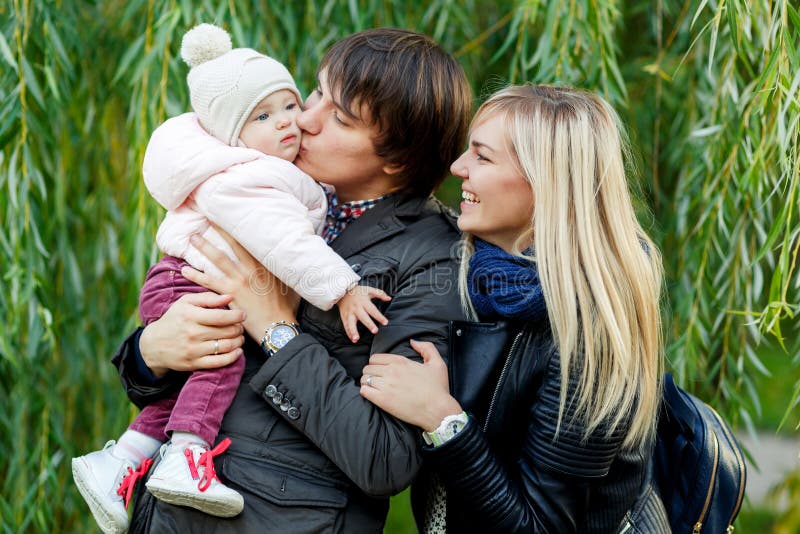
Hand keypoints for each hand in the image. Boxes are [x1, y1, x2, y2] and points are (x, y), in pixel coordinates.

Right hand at [139, 292, 245, 375]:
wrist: (153, 344)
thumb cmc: (173, 319)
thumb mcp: (186, 303)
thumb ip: (208, 298)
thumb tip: (229, 297)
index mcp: (191, 316)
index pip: (221, 316)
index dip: (237, 316)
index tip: (242, 314)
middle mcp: (192, 333)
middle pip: (227, 331)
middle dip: (239, 328)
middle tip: (240, 326)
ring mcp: (193, 350)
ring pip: (226, 346)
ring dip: (238, 341)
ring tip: (239, 337)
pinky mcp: (194, 364)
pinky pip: (219, 362)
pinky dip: (233, 357)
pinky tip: (237, 351)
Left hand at [180, 226, 299, 340]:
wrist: (278, 326)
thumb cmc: (284, 307)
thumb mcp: (288, 284)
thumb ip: (283, 272)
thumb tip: (288, 262)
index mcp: (265, 265)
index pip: (249, 242)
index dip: (238, 230)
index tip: (229, 219)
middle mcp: (252, 269)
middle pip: (232, 245)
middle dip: (218, 231)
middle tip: (205, 220)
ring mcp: (240, 281)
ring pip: (218, 260)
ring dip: (204, 248)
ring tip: (192, 238)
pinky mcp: (230, 294)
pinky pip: (209, 282)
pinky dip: (196, 275)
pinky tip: (185, 270)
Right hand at [337, 285, 391, 342]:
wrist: (342, 291)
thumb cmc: (357, 291)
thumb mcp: (369, 289)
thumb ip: (380, 294)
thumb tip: (389, 298)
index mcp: (364, 302)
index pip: (373, 310)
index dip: (379, 316)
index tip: (385, 322)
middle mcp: (356, 308)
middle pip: (363, 317)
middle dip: (369, 324)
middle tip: (375, 331)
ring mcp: (349, 313)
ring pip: (351, 323)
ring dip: (353, 331)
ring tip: (356, 338)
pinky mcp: (344, 317)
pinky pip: (346, 326)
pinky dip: (349, 333)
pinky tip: (353, 339)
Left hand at [360, 340, 461, 430]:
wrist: (438, 410)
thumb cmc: (438, 388)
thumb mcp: (437, 363)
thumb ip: (426, 347)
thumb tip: (413, 341)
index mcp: (401, 361)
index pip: (375, 358)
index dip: (376, 364)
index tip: (380, 371)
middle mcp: (391, 371)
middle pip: (367, 368)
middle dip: (370, 373)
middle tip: (377, 380)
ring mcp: (386, 386)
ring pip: (364, 379)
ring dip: (367, 383)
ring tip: (374, 388)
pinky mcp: (383, 400)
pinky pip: (364, 391)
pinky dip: (366, 392)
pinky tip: (373, 395)